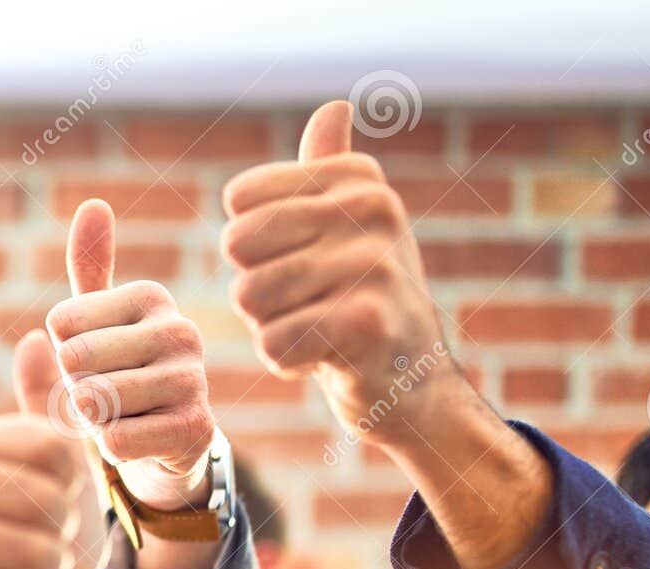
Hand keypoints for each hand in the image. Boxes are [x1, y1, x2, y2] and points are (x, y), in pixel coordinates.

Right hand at [0, 399, 107, 568]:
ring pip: (33, 551)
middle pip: (41, 498)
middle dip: (67, 523)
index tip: (65, 490)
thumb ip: (50, 404)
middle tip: (59, 533)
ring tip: (49, 562)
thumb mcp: (66, 459)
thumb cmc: (58, 518)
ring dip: (58, 563)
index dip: (76, 477)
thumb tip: (35, 338)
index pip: (50, 448)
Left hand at [44, 199, 214, 510]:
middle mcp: (179, 329)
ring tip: (123, 416)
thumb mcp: (95, 324)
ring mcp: (193, 378)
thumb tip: (94, 205)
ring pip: (94, 400)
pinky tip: (138, 442)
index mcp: (150, 296)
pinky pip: (116, 439)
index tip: (95, 362)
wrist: (163, 447)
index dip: (62, 355)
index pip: (61, 323)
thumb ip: (88, 269)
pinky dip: (113, 448)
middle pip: (75, 359)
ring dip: (94, 420)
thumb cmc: (117, 379)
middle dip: (75, 388)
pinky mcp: (196, 426)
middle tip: (105, 396)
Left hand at [221, 100, 451, 446]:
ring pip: (250, 296)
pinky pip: (273, 342)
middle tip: (306, 303)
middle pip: (238, 246)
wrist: (411, 380)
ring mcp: (375, 264)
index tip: (302, 263)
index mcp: (357, 178)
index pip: (240, 204)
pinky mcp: (368, 323)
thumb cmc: (362, 299)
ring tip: (318, 327)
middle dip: (256, 289)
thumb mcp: (347, 227)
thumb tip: (334, 107)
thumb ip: (328, 170)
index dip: (253, 248)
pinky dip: (286, 361)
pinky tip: (326, 357)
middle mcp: (373, 208)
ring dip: (270, 325)